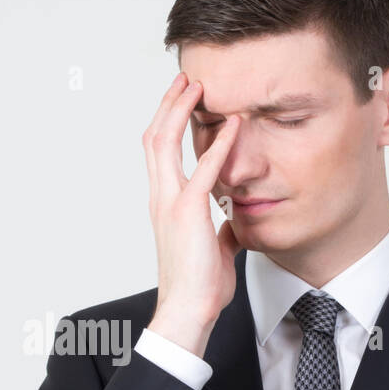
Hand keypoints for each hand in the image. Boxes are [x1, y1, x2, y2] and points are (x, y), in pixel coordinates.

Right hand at [142, 72, 241, 356]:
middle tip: (186, 78)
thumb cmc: (200, 286)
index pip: (159, 152)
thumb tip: (234, 219)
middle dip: (169, 104)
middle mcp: (162, 198)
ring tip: (198, 86)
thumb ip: (220, 227)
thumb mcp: (214, 247)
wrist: (188, 310)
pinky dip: (219, 144)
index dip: (169, 122)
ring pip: (164, 143)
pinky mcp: (189, 213)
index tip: (184, 99)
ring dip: (181, 111)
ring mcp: (171, 203)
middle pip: (154, 137)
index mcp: (165, 204)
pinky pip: (204, 169)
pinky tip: (234, 124)